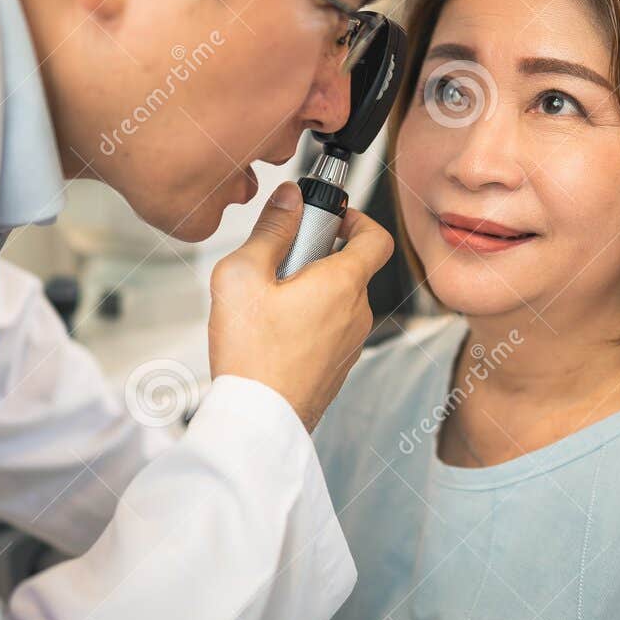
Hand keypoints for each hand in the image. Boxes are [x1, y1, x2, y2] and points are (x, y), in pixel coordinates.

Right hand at [208, 180, 393, 431]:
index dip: (357, 218)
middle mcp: (356, 314)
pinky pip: (330, 330)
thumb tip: (290, 199)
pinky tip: (272, 333)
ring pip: (338, 301)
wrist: (259, 420)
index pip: (376, 236)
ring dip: (310, 291)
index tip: (331, 216)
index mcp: (343, 284)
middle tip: (279, 262)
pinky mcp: (337, 368)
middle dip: (317, 256)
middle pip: (350, 268)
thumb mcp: (243, 275)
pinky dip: (308, 321)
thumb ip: (271, 230)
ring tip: (268, 303)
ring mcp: (350, 344)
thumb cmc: (252, 355)